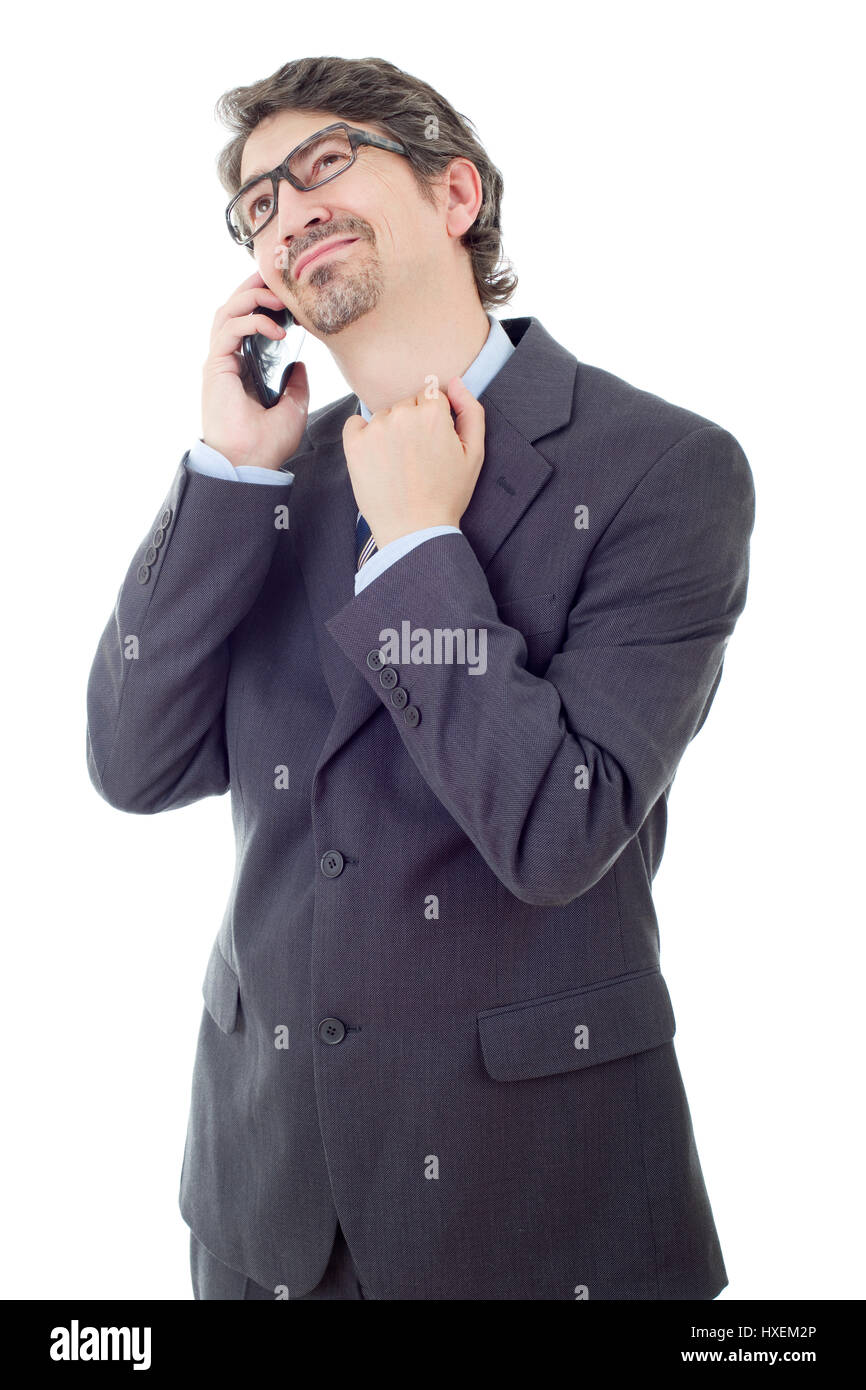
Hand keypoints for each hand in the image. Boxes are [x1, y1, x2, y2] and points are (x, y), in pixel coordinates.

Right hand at [201, 270, 308, 470]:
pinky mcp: (215, 365)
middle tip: (278, 278)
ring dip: (252, 297)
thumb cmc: (267, 443)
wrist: (251, 462)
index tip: (288, 296)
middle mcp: (228, 360)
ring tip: (279, 299)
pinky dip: (252, 321)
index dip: (264, 303)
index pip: (248, 322)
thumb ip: (295, 382)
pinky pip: (230, 329)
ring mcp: (219, 361)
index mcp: (243, 368)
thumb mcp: (293, 407)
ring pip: (227, 312)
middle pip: (234, 308)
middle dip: (254, 288)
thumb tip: (300, 363)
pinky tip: (276, 330)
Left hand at [341, 377, 484, 549]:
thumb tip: (457, 382)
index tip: (434, 443)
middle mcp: (402, 415)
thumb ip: (471, 411)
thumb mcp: (474, 454)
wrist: (415, 530)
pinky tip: (377, 458)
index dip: (435, 420)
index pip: (431, 396)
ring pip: (384, 415)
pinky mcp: (354, 444)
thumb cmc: (447, 495)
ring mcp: (375, 429)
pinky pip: (356, 424)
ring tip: (399, 464)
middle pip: (407, 404)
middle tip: (418, 457)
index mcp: (432, 413)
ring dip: (390, 431)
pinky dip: (363, 435)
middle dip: (413, 423)